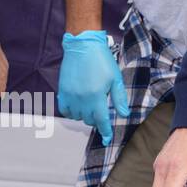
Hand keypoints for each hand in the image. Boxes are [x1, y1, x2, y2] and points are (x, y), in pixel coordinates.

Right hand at [57, 30, 128, 144]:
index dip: (105, 131)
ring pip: (77, 117)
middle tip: (102, 111)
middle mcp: (82, 99)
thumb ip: (119, 98)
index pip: (101, 120)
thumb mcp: (115, 78)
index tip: (107, 139)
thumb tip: (124, 114)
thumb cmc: (102, 61)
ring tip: (92, 105)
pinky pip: (65, 110)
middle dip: (97, 119)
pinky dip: (72, 112)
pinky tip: (79, 105)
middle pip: (89, 120)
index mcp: (97, 96)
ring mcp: (70, 96)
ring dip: (85, 115)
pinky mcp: (62, 92)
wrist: (83, 47)